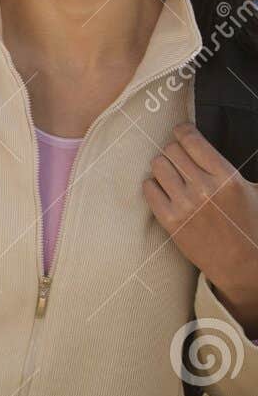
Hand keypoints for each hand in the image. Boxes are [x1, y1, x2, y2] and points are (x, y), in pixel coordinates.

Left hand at [145, 122, 257, 331]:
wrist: (241, 264)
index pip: (192, 140)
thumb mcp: (253, 191)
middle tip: (181, 158)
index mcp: (227, 178)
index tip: (182, 131)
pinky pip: (148, 188)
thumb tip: (206, 145)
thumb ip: (229, 167)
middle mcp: (204, 189)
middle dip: (175, 150)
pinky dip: (154, 185)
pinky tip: (166, 190)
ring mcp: (184, 205)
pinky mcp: (169, 220)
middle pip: (171, 150)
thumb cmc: (249, 225)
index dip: (183, 131)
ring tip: (173, 174)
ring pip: (157, 165)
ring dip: (164, 166)